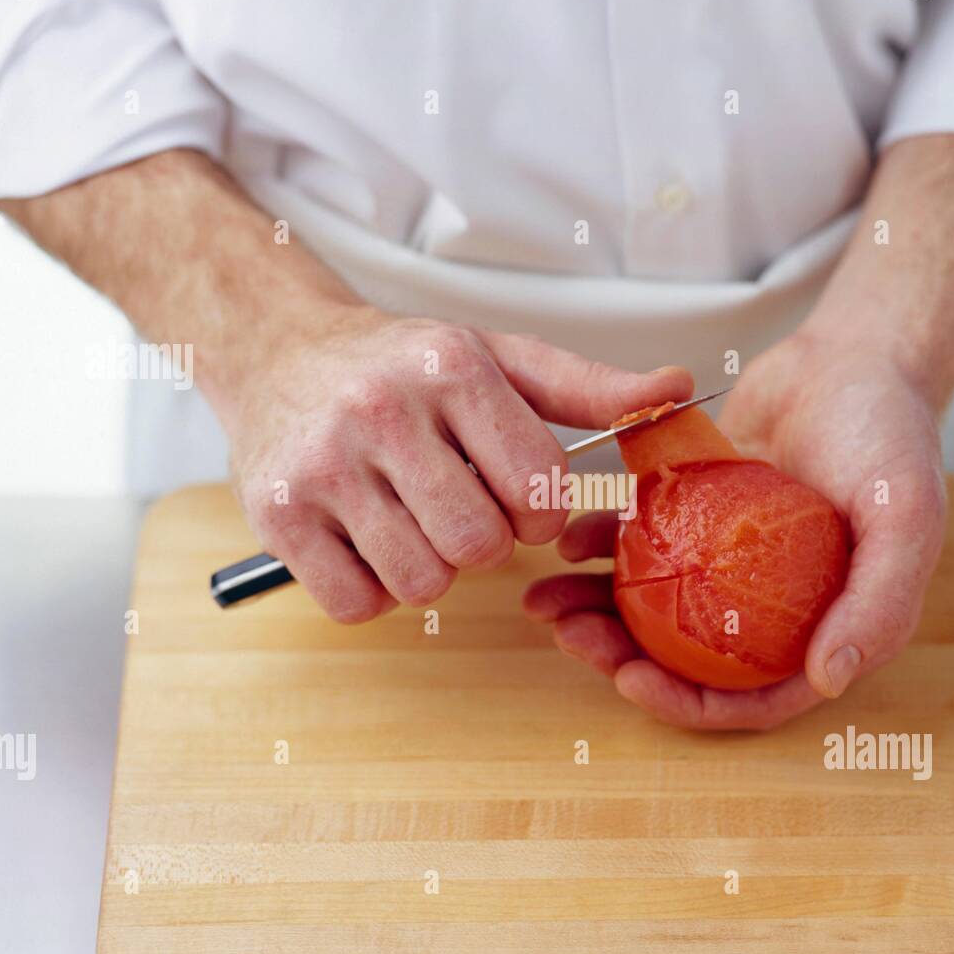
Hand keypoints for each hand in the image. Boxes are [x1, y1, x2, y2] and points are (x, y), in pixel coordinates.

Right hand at [226, 306, 692, 621]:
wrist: (280, 350)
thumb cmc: (405, 366)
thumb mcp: (499, 358)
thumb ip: (588, 387)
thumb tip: (678, 390)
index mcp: (452, 369)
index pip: (538, 494)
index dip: (537, 512)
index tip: (510, 492)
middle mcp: (381, 410)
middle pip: (478, 547)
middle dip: (483, 544)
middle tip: (456, 508)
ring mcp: (321, 465)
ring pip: (420, 584)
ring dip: (429, 569)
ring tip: (408, 520)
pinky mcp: (275, 516)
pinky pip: (357, 604)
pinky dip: (372, 589)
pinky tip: (366, 540)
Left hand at [522, 330, 945, 729]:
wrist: (859, 356)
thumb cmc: (894, 436)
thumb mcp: (904, 521)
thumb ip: (877, 603)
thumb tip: (829, 680)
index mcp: (818, 627)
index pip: (749, 697)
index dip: (687, 703)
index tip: (629, 680)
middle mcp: (766, 606)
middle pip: (686, 660)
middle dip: (621, 659)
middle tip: (570, 638)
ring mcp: (725, 563)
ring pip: (652, 609)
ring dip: (596, 612)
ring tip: (544, 603)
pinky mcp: (694, 517)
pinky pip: (640, 546)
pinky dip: (600, 550)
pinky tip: (569, 543)